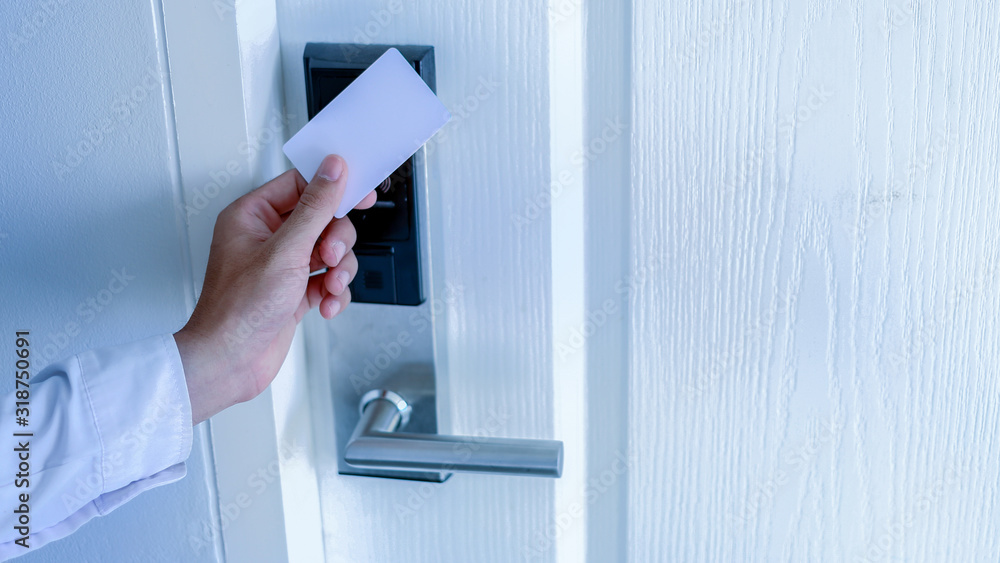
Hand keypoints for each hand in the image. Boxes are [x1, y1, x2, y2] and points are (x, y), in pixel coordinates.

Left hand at [174, 155, 375, 423]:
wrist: (230, 362)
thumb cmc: (237, 310)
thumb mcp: (285, 251)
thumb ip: (315, 208)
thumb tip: (332, 171)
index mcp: (252, 216)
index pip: (301, 185)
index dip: (333, 188)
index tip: (360, 195)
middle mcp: (267, 238)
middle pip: (323, 220)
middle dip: (336, 241)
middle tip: (331, 256)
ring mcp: (282, 265)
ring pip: (330, 251)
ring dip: (338, 271)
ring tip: (329, 286)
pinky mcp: (294, 291)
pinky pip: (328, 279)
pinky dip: (332, 293)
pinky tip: (324, 305)